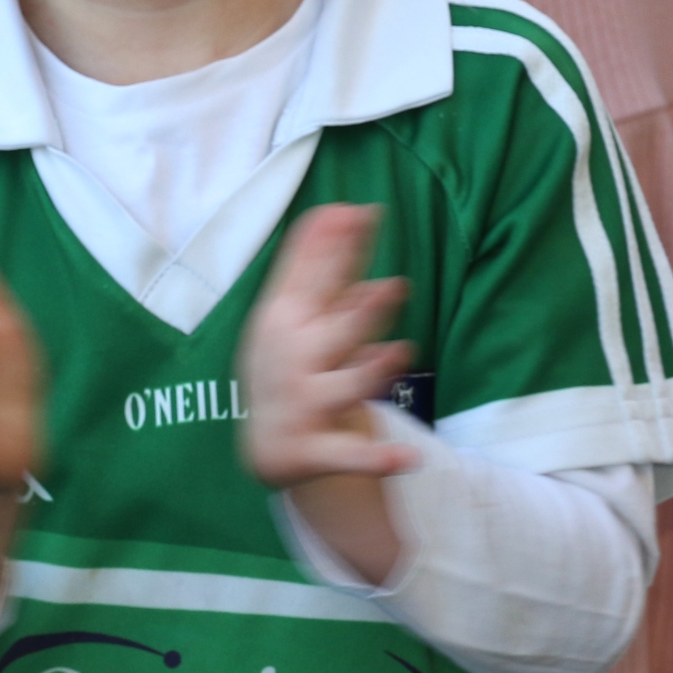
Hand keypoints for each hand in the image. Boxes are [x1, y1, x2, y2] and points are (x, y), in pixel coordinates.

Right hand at [239, 203, 414, 489]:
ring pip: (345, 386)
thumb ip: (326, 270)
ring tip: (403, 351)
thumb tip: (348, 213)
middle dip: (361, 313)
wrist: (265, 450)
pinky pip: (350, 456)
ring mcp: (304, 405)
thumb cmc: (287, 369)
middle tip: (395, 288)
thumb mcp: (293, 319)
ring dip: (373, 372)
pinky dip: (377, 460)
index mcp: (283, 322)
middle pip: (331, 331)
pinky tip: (408, 460)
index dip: (332, 246)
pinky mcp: (317, 449)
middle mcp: (292, 361)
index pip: (309, 278)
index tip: (358, 212)